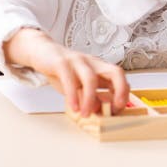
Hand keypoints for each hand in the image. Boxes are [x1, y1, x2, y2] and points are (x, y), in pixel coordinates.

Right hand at [3, 28, 129, 116]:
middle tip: (114, 109)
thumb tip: (99, 110)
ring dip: (91, 99)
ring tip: (85, 114)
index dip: (123, 92)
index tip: (118, 108)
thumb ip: (90, 96)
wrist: (42, 52)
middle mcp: (93, 63)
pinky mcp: (61, 62)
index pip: (120, 77)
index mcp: (100, 68)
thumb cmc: (63, 71)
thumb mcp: (79, 86)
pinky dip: (73, 95)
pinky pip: (69, 79)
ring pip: (91, 78)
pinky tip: (73, 107)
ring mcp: (78, 61)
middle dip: (120, 90)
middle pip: (115, 72)